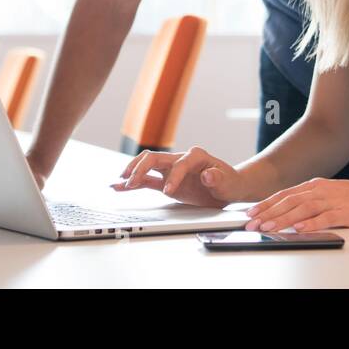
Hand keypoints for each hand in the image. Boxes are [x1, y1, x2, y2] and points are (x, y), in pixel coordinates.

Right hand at [113, 146, 242, 207]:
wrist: (228, 188)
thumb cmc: (229, 183)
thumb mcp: (227, 183)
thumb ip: (218, 179)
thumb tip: (208, 175)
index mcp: (196, 156)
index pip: (179, 163)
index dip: (173, 177)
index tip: (169, 192)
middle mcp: (181, 159)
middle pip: (155, 157)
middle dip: (141, 168)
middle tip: (132, 182)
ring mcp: (172, 170)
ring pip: (147, 165)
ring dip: (133, 172)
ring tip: (120, 182)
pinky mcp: (167, 181)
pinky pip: (148, 181)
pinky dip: (135, 183)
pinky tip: (120, 187)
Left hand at [243, 178, 348, 232]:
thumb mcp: (332, 196)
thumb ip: (312, 202)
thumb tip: (290, 214)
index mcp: (317, 185)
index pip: (286, 194)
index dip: (267, 204)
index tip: (250, 213)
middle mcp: (323, 190)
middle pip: (290, 201)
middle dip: (268, 213)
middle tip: (252, 223)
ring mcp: (335, 200)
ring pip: (303, 209)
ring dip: (283, 219)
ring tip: (268, 228)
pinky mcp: (348, 212)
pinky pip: (326, 218)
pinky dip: (311, 224)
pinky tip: (299, 229)